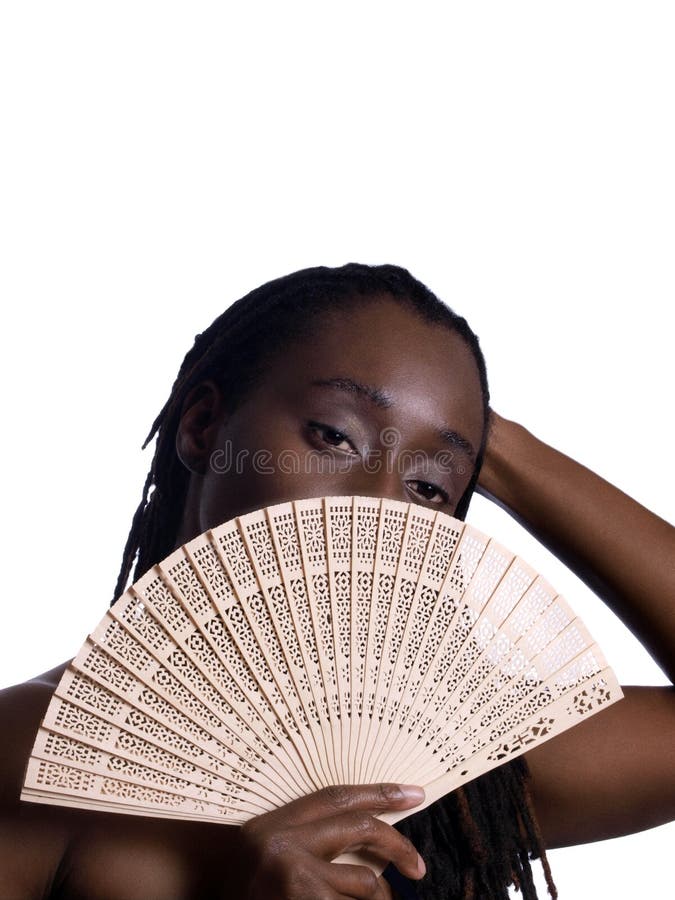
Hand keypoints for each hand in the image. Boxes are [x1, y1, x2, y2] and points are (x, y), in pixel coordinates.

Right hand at [238, 783, 426, 898]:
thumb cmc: (248, 892)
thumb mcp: (270, 852)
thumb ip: (309, 837)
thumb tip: (370, 828)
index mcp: (276, 823)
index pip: (338, 796)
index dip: (380, 791)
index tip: (414, 794)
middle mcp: (284, 845)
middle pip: (361, 828)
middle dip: (398, 846)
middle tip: (418, 867)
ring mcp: (294, 879)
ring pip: (364, 883)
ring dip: (377, 898)